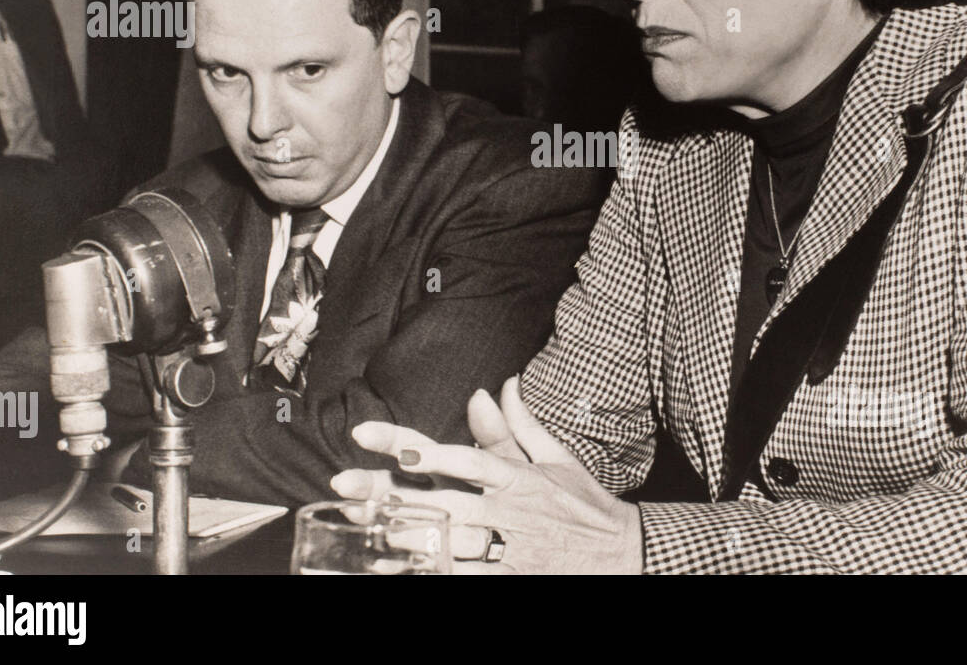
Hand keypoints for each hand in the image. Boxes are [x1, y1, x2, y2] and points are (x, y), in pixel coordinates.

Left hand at [332, 376, 642, 573]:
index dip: (410, 444)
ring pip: (443, 542)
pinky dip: (430, 571)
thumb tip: (491, 387)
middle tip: (341, 485)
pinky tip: (392, 569)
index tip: (366, 434)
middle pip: (436, 499)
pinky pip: (461, 577)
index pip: (456, 454)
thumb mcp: (553, 460)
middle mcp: (506, 512)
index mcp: (513, 476)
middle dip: (385, 493)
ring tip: (355, 528)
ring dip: (398, 535)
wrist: (624, 555)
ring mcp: (506, 550)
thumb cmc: (583, 505)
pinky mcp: (508, 579)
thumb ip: (515, 426)